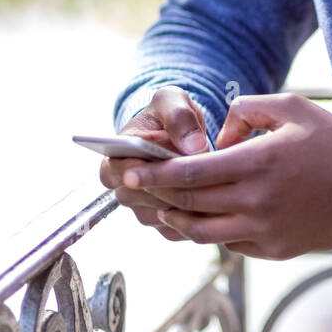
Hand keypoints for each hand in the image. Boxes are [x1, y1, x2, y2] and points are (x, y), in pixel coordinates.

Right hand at [99, 85, 209, 239]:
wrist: (183, 134)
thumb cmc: (171, 115)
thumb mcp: (173, 102)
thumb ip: (179, 117)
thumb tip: (194, 146)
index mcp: (116, 157)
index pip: (116, 172)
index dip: (140, 171)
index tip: (167, 165)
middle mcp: (125, 187)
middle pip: (138, 199)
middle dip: (168, 189)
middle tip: (199, 180)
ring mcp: (142, 208)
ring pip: (158, 217)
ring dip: (184, 207)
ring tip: (213, 192)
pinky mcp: (162, 222)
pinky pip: (175, 230)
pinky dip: (194, 220)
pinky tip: (216, 206)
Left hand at [117, 92, 331, 257]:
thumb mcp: (293, 108)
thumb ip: (246, 110)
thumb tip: (216, 135)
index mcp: (260, 162)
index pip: (191, 172)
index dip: (154, 174)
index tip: (129, 170)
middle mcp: (258, 201)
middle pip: (189, 203)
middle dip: (156, 194)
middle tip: (133, 186)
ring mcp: (266, 230)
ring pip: (202, 232)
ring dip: (177, 219)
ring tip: (165, 207)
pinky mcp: (275, 249)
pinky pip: (229, 243)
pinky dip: (209, 231)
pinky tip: (203, 218)